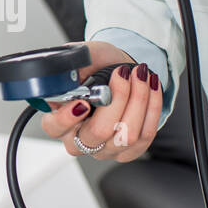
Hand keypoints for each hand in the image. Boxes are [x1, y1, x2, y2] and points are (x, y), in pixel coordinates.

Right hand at [42, 40, 163, 161]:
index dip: (67, 118)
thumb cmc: (96, 65)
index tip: (82, 101)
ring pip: (126, 136)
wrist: (118, 70)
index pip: (55, 127)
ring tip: (140, 74)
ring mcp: (104, 149)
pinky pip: (145, 136)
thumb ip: (69, 65)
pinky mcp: (128, 151)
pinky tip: (151, 86)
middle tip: (122, 73)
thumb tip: (67, 75)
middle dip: (117, 98)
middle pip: (98, 133)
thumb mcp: (80, 56)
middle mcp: (79, 139)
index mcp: (58, 119)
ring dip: (139, 99)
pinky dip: (152, 107)